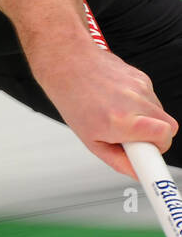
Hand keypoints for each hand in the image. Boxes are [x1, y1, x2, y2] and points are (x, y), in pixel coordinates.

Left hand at [28, 39, 176, 178]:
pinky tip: (118, 99)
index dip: (158, 152)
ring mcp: (141, 88)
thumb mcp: (90, 139)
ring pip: (160, 113)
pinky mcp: (142, 77)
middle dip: (155, 137)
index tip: (153, 164)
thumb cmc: (73, 100)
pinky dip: (140, 104)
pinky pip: (151, 98)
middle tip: (132, 138)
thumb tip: (137, 173)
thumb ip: (117, 160)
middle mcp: (135, 103)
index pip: (164, 140)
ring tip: (118, 115)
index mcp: (122, 121)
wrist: (67, 63)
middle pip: (169, 128)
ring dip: (146, 119)